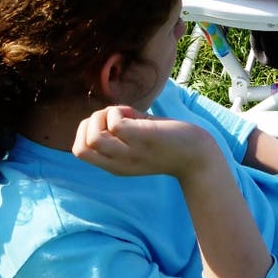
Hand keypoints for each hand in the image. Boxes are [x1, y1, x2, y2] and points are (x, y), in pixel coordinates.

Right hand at [73, 105, 213, 178]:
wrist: (197, 155)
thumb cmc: (168, 143)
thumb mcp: (137, 141)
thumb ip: (120, 131)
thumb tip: (107, 112)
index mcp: (114, 165)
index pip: (79, 151)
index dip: (86, 130)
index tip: (109, 122)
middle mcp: (118, 163)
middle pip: (80, 147)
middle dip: (89, 123)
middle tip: (113, 116)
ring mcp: (129, 153)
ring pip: (92, 138)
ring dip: (102, 116)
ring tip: (124, 113)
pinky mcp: (142, 140)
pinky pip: (115, 124)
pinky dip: (119, 111)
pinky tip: (137, 114)